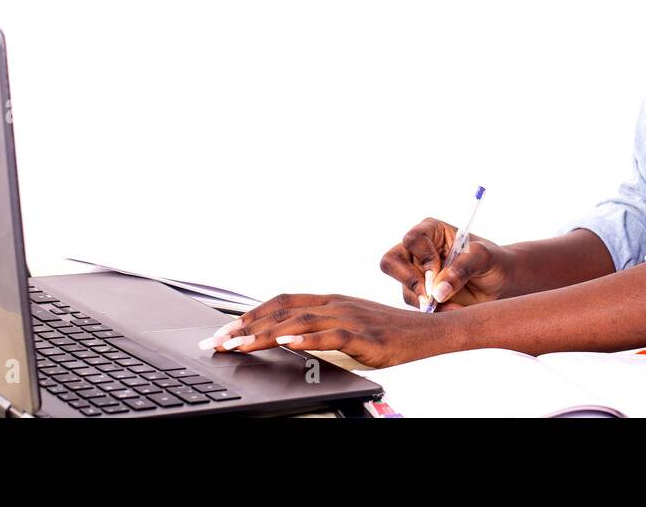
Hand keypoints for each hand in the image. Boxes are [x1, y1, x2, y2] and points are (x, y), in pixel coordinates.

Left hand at [196, 292, 462, 367]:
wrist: (428, 331)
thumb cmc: (390, 331)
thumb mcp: (350, 326)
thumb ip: (321, 328)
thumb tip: (288, 339)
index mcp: (330, 300)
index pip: (282, 302)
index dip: (251, 313)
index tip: (225, 330)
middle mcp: (335, 304)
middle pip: (282, 310)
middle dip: (245, 326)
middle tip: (218, 342)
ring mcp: (349, 317)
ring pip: (300, 321)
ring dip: (265, 333)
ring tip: (239, 344)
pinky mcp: (365, 335)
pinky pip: (332, 335)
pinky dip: (307, 338)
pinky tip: (288, 343)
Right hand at [380, 217, 513, 309]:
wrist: (502, 284)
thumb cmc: (494, 261)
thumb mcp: (483, 258)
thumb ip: (461, 269)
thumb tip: (437, 292)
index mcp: (431, 231)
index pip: (411, 239)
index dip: (422, 256)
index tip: (438, 271)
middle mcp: (419, 251)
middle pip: (392, 262)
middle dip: (409, 281)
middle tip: (429, 296)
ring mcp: (418, 274)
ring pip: (405, 289)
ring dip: (427, 301)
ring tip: (453, 304)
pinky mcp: (422, 295)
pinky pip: (416, 305)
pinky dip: (433, 312)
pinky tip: (453, 309)